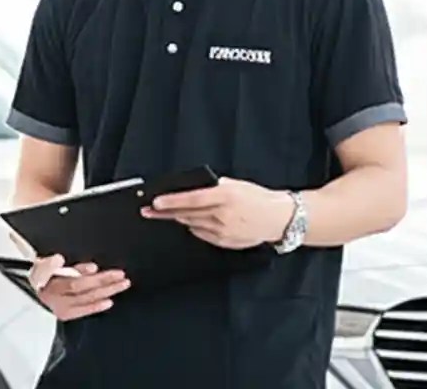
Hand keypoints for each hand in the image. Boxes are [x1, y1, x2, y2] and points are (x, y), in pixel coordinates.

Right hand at [27, 254, 130, 321]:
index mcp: (42, 278)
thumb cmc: (35, 280)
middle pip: (79, 286)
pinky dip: (96, 306)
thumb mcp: (39, 267)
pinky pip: (82, 311)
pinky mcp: (63, 315)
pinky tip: (109, 302)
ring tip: (122, 284)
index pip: (61, 274)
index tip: (94, 268)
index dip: (79, 271)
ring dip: (105, 290)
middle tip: (120, 275)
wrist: (27, 302)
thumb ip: (50, 263)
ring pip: (85, 297)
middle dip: (101, 280)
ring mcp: (58, 306)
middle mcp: (52, 294)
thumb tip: (60, 259)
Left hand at [142, 177, 293, 249]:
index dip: (170, 202)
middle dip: (165, 213)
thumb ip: (214, 187)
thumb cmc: (257, 197)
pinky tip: (191, 222)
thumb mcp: (235, 184)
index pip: (190, 199)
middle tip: (148, 211)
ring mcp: (223, 231)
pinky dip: (194, 227)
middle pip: (186, 214)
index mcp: (224, 196)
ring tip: (165, 214)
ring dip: (178, 219)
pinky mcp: (224, 242)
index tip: (156, 202)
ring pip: (192, 225)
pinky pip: (202, 235)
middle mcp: (222, 214)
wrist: (278, 218)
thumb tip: (193, 189)